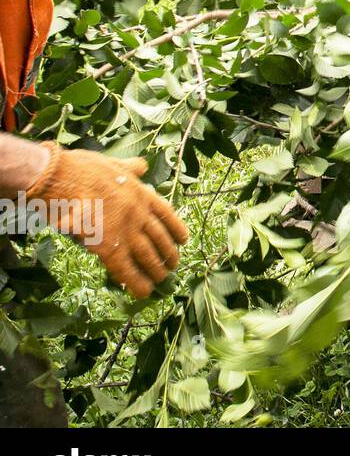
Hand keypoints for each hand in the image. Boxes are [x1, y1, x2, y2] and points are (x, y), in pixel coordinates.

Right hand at [23, 145, 188, 298]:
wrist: (60, 178)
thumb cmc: (80, 168)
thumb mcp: (113, 162)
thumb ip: (130, 167)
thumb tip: (142, 166)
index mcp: (141, 193)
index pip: (167, 215)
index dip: (176, 229)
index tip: (184, 240)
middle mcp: (139, 214)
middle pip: (160, 238)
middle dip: (168, 254)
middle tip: (173, 265)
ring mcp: (125, 231)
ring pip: (148, 256)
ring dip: (156, 271)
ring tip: (162, 280)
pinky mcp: (107, 247)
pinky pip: (126, 270)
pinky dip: (137, 283)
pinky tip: (144, 293)